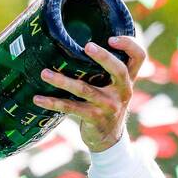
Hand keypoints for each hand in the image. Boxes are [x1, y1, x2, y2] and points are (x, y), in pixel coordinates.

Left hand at [33, 34, 146, 152]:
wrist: (109, 139)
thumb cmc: (106, 104)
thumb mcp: (114, 87)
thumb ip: (107, 68)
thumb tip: (79, 40)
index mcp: (128, 79)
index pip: (139, 57)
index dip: (129, 45)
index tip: (112, 38)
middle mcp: (122, 91)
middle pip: (119, 70)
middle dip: (104, 57)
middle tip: (87, 46)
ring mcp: (109, 106)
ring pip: (85, 89)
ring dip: (62, 81)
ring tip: (44, 73)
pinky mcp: (95, 118)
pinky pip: (71, 108)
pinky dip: (53, 102)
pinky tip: (38, 99)